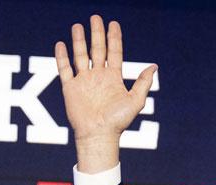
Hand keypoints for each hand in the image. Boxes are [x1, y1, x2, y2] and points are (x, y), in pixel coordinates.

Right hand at [55, 15, 157, 172]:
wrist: (98, 136)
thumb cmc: (118, 122)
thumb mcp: (135, 101)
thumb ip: (143, 83)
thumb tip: (154, 66)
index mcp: (113, 78)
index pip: (114, 52)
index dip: (114, 38)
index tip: (113, 23)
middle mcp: (98, 77)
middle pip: (97, 49)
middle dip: (97, 34)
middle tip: (95, 18)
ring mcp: (84, 81)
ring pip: (80, 55)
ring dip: (79, 40)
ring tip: (78, 25)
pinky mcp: (70, 88)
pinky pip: (65, 69)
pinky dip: (62, 57)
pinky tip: (61, 44)